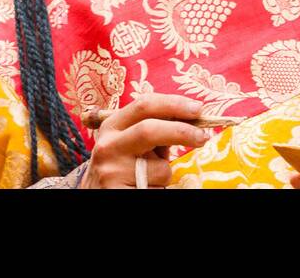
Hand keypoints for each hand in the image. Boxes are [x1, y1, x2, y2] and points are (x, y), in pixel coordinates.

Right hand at [80, 94, 206, 188]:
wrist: (96, 194)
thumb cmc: (123, 166)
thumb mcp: (131, 143)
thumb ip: (154, 130)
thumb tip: (191, 120)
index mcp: (112, 126)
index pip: (144, 105)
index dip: (174, 104)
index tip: (198, 109)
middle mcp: (108, 146)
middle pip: (149, 130)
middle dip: (181, 131)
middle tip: (203, 137)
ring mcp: (111, 171)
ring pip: (160, 168)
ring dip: (166, 172)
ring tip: (152, 178)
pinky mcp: (117, 192)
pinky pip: (157, 189)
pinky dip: (159, 188)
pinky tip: (146, 188)